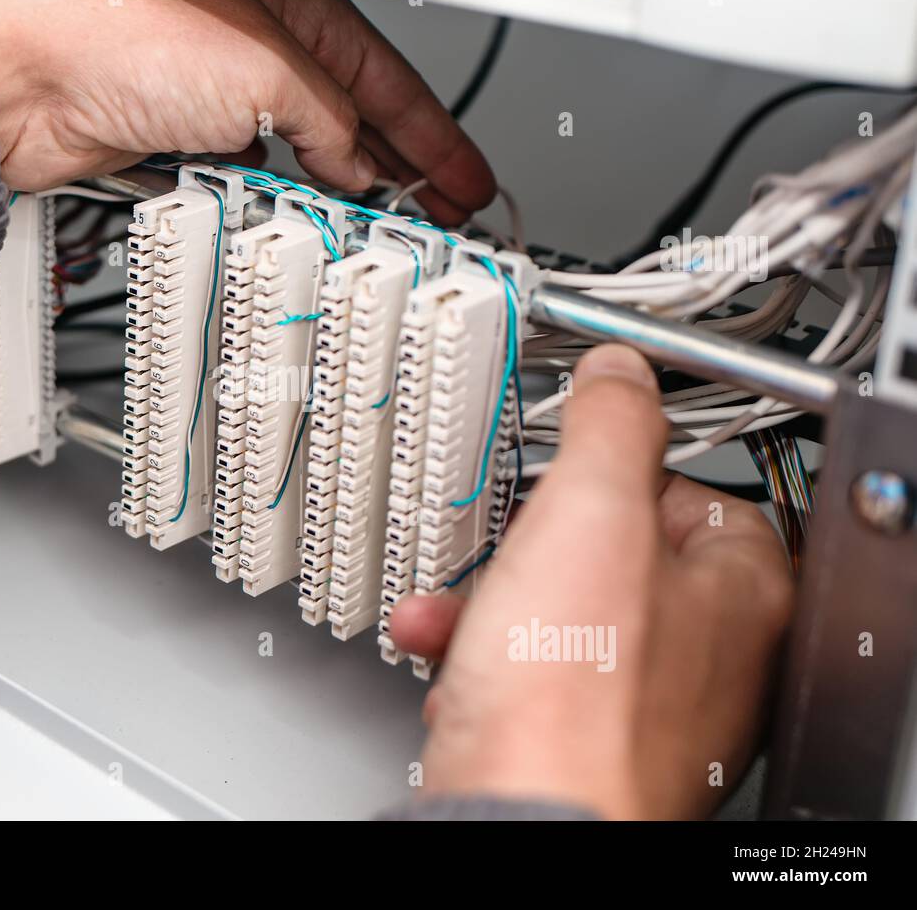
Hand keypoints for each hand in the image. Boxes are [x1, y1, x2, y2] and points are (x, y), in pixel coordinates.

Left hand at [0, 0, 494, 223]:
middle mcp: (261, 56)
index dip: (435, 136)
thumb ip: (329, 119)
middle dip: (404, 169)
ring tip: (387, 229)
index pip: (388, 82)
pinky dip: (282, 205)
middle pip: (354, 122)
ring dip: (343, 195)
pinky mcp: (184, 147)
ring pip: (304, 158)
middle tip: (447, 214)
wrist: (26, 80)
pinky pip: (254, 183)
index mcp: (295, 16)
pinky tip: (305, 221)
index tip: (468, 179)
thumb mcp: (267, 73)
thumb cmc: (126, 35)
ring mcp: (222, 103)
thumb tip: (357, 160)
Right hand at [390, 345, 793, 818]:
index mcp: (742, 596)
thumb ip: (610, 426)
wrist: (515, 816)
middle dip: (531, 546)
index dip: (626, 470)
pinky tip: (449, 662)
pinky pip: (529, 677)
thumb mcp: (590, 514)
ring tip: (457, 610)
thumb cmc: (571, 699)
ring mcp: (642, 711)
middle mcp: (706, 661)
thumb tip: (620, 374)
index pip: (699, 493)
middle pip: (614, 557)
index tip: (580, 461)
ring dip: (489, 604)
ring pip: (558, 618)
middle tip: (508, 545)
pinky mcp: (578, 746)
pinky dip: (480, 660)